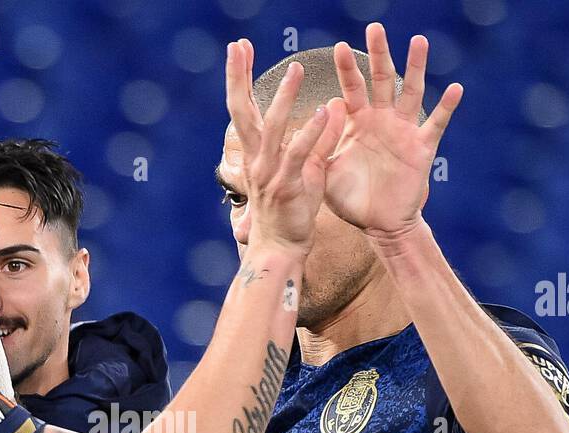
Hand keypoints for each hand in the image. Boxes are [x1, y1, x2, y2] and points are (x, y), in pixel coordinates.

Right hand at [225, 39, 344, 255]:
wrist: (281, 251)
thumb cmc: (291, 213)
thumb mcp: (307, 170)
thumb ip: (319, 139)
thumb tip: (331, 108)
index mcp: (258, 154)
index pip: (245, 108)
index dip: (239, 78)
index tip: (238, 49)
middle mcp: (256, 159)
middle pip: (242, 111)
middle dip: (238, 77)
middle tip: (237, 46)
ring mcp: (268, 173)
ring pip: (272, 129)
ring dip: (283, 98)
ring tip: (295, 69)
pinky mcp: (285, 187)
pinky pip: (298, 155)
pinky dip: (311, 133)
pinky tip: (321, 112)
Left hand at [323, 25, 462, 238]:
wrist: (379, 225)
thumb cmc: (351, 199)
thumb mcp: (325, 173)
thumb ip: (318, 148)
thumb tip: (308, 119)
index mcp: (357, 123)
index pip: (351, 89)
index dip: (346, 69)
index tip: (339, 46)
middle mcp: (382, 120)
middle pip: (382, 80)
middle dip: (379, 54)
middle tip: (375, 28)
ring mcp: (404, 131)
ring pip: (411, 92)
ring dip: (415, 67)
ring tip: (418, 41)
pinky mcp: (422, 148)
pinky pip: (436, 124)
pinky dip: (446, 108)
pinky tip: (455, 88)